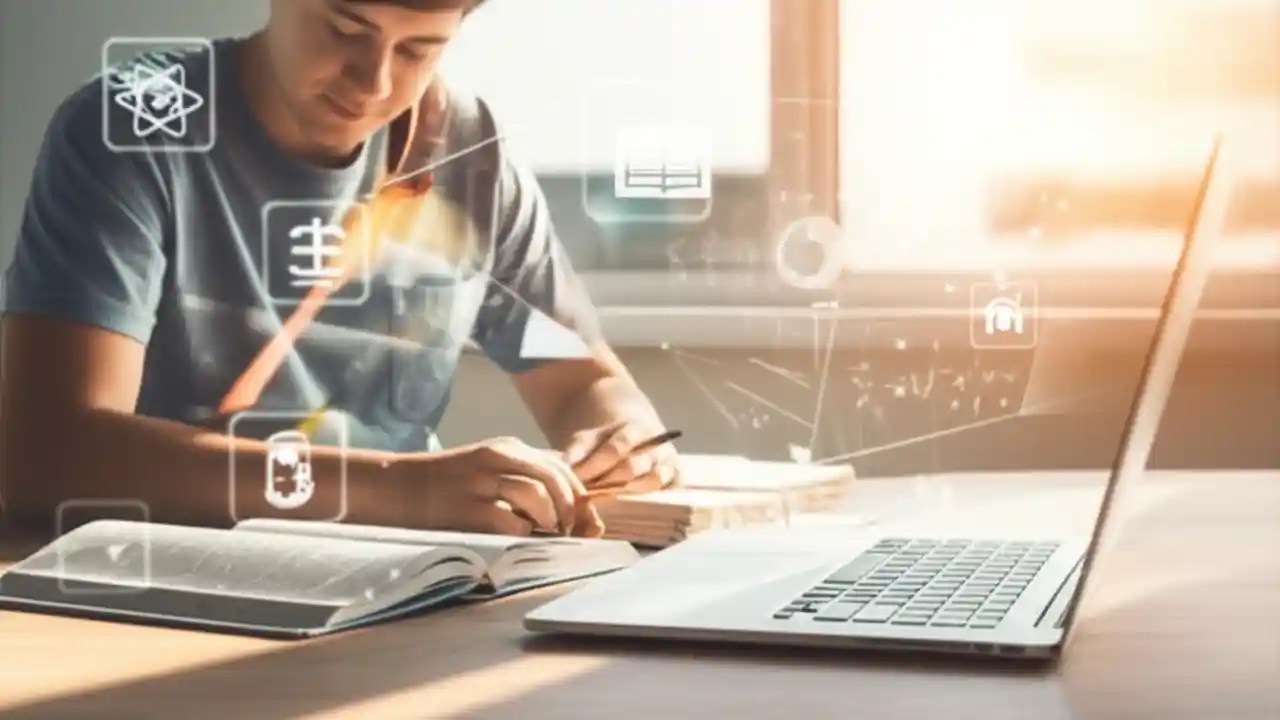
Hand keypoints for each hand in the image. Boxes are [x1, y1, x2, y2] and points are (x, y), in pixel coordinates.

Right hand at [397, 436, 604, 537]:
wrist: (394, 487)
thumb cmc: (445, 483)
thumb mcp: (487, 466)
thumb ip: (524, 474)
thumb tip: (567, 497)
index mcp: (507, 448)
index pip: (561, 467)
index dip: (580, 496)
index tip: (585, 520)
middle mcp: (498, 459)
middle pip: (556, 478)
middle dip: (572, 509)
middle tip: (570, 531)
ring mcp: (482, 483)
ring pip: (538, 495)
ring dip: (552, 519)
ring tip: (548, 535)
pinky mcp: (468, 510)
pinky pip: (512, 522)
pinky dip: (524, 533)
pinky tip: (519, 538)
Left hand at [563, 420, 680, 493]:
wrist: (637, 443)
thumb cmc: (608, 444)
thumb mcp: (590, 440)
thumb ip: (577, 451)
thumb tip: (564, 466)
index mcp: (637, 429)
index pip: (617, 446)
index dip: (596, 463)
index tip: (577, 477)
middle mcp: (658, 447)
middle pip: (634, 466)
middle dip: (608, 482)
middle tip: (587, 493)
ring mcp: (669, 467)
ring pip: (652, 482)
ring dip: (627, 493)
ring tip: (604, 503)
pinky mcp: (675, 485)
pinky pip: (667, 495)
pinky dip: (649, 503)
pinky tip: (627, 509)